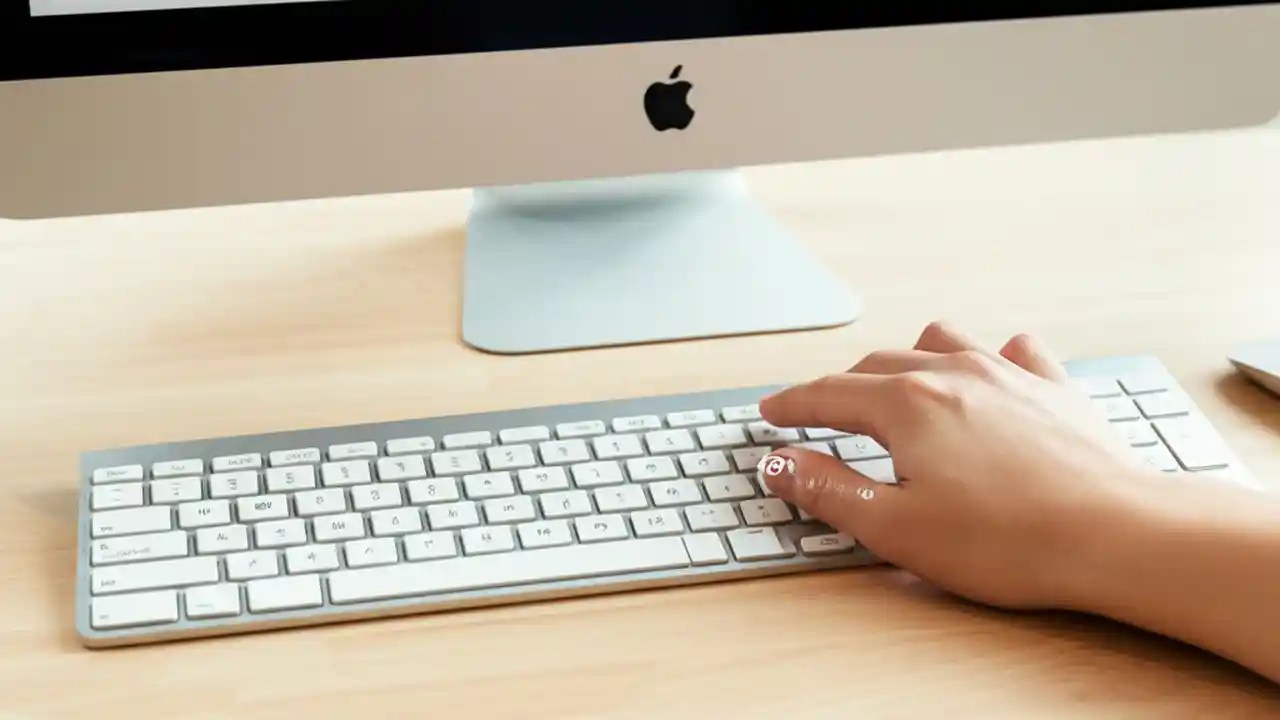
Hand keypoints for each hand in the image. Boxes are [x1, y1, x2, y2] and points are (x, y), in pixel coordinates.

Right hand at [757, 322, 1160, 609]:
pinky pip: (1014, 350)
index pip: (828, 395)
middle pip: (877, 366)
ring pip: (941, 342)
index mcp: (907, 404)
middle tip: (820, 411)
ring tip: (898, 383)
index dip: (792, 406)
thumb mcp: (895, 527)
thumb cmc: (1010, 539)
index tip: (772, 413)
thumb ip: (828, 488)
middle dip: (841, 387)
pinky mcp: (1055, 389)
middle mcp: (954, 373)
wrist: (1116, 534)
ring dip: (908, 358)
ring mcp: (1008, 374)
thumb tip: (779, 463)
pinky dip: (989, 355)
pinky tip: (991, 371)